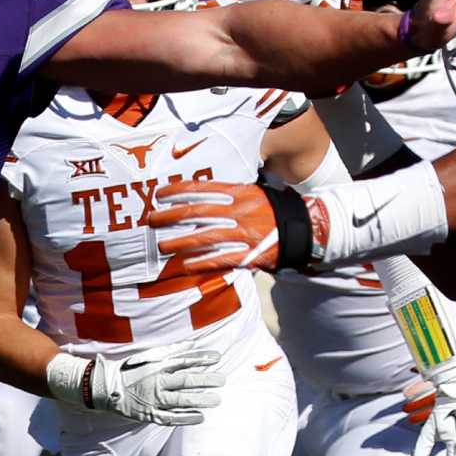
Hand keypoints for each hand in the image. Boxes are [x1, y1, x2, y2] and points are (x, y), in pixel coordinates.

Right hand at [87, 343, 225, 425]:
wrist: (107, 388)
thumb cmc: (131, 370)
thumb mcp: (149, 356)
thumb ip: (172, 351)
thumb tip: (192, 344)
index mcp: (156, 366)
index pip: (183, 361)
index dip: (201, 359)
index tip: (217, 357)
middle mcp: (156, 383)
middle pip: (185, 381)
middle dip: (206, 380)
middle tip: (222, 380)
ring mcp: (153, 400)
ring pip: (180, 400)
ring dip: (200, 400)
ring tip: (217, 399)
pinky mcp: (149, 414)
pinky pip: (171, 418)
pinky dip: (186, 418)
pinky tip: (201, 417)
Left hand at [148, 180, 290, 272]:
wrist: (304, 230)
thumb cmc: (273, 210)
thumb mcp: (253, 193)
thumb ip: (229, 194)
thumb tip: (199, 195)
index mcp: (239, 193)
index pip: (203, 189)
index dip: (178, 191)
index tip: (160, 194)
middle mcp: (239, 212)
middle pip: (198, 212)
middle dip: (171, 216)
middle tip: (151, 220)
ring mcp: (245, 234)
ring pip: (206, 237)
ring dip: (181, 242)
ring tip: (162, 246)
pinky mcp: (250, 255)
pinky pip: (222, 259)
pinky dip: (202, 263)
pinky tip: (186, 266)